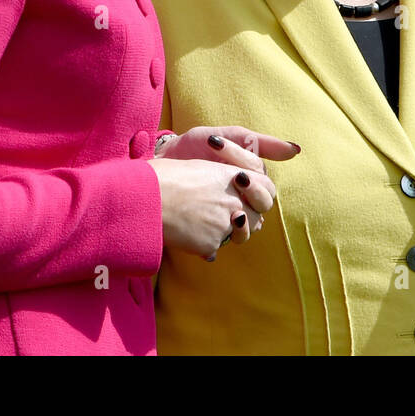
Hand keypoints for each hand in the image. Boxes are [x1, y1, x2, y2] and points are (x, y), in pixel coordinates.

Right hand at [146, 157, 278, 259]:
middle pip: (258, 215)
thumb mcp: (198, 168)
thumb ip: (219, 178)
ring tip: (205, 224)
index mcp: (234, 177)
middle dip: (247, 217)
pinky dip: (202, 244)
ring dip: (228, 232)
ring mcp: (226, 224)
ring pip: (239, 235)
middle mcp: (236, 201)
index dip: (259, 193)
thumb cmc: (164, 175)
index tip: (246, 194)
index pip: (267, 187)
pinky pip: (214, 247)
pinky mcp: (212, 243)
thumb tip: (229, 185)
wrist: (147, 197)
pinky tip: (186, 234)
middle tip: (230, 215)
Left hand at [155, 126, 299, 235]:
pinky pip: (233, 239)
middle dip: (254, 191)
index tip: (217, 145)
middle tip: (236, 178)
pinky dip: (233, 233)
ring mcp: (230, 215)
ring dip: (248, 217)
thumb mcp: (224, 137)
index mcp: (250, 176)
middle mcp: (244, 198)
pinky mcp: (214, 231)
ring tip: (233, 207)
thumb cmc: (193, 147)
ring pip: (255, 225)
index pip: (262, 175)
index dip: (244, 160)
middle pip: (265, 203)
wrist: (161, 163)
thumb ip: (259, 142)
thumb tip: (296, 150)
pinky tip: (224, 223)